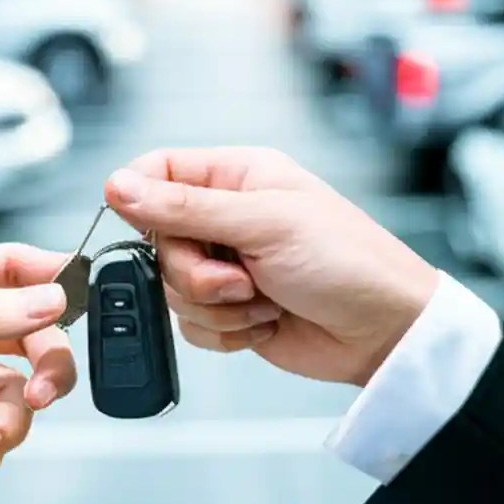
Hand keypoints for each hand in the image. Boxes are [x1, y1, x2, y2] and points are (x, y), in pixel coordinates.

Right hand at [104, 148, 437, 386]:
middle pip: (158, 241)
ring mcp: (228, 267)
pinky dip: (226, 332)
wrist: (386, 333)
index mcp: (238, 177)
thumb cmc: (350, 262)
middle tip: (241, 276)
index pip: (158, 171)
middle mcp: (227, 219)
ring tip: (264, 299)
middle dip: (195, 271)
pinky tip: (266, 322)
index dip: (138, 197)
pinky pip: (192, 325)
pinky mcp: (231, 311)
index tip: (142, 225)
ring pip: (173, 289)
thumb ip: (185, 207)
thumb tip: (117, 186)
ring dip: (217, 305)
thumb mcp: (265, 223)